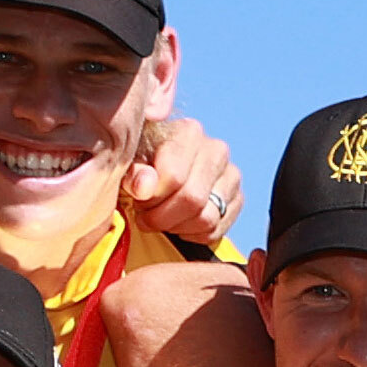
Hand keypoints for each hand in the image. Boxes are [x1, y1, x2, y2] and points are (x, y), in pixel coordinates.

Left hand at [129, 114, 244, 246]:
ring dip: (176, 227)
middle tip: (146, 216)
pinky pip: (216, 230)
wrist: (163, 173)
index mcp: (189, 132)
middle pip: (192, 199)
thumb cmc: (142, 165)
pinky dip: (192, 235)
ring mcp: (231, 175)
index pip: (174, 176)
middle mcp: (217, 150)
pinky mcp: (238, 199)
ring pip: (206, 218)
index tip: (138, 201)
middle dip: (162, 217)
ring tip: (161, 219)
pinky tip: (178, 223)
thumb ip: (132, 173)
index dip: (152, 198)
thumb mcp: (128, 164)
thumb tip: (144, 187)